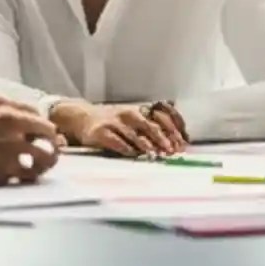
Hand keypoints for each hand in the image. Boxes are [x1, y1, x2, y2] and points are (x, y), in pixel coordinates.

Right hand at [0, 97, 58, 186]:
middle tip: (45, 153)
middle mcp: (11, 119)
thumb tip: (18, 128)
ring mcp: (11, 143)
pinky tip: (24, 177)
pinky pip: (32, 172)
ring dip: (46, 161)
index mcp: (2, 103)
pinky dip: (31, 176)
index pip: (36, 113)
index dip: (38, 127)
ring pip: (47, 153)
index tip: (36, 137)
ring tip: (38, 168)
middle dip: (49, 143)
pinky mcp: (7, 166)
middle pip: (48, 130)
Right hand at [52, 101, 182, 156]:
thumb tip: (176, 142)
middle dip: (162, 139)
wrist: (83, 117)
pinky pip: (117, 142)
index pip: (162, 117)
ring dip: (146, 146)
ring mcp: (115, 122)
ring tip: (155, 155)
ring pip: (134, 135)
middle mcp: (128, 114)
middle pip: (150, 126)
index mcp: (139, 110)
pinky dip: (126, 149)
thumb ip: (151, 126)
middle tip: (171, 151)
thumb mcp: (133, 118)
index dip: (173, 130)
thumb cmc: (113, 121)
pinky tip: (133, 155)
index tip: (181, 143)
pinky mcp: (102, 132)